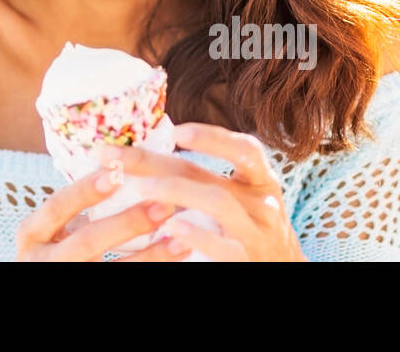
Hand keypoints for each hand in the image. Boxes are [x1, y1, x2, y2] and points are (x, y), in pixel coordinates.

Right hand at [14, 165, 197, 261]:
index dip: (85, 190)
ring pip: (114, 269)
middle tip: (163, 204)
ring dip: (152, 253)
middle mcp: (44, 260)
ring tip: (181, 235)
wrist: (48, 273)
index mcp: (31, 234)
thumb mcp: (51, 229)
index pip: (58, 207)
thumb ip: (73, 208)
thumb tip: (120, 166)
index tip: (115, 173)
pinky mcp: (90, 290)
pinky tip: (178, 253)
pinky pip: (125, 279)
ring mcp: (67, 278)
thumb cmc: (53, 249)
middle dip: (128, 223)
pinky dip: (154, 265)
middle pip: (88, 241)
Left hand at [94, 123, 308, 261]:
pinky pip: (223, 245)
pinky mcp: (247, 257)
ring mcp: (256, 230)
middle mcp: (261, 200)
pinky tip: (172, 228)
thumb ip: (205, 178)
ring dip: (175, 191)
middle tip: (114, 156)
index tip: (174, 131)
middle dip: (155, 162)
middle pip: (206, 173)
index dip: (210, 137)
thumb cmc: (250, 227)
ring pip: (217, 202)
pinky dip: (197, 235)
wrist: (285, 269)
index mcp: (258, 178)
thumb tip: (146, 152)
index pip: (242, 148)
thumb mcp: (240, 197)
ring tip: (140, 188)